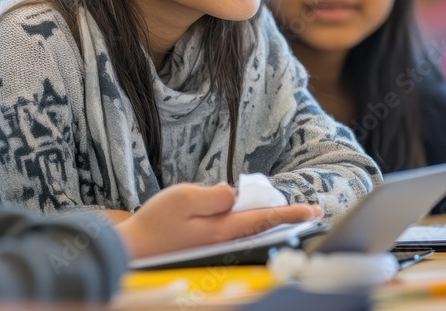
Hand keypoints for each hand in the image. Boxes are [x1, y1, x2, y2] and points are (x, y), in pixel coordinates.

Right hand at [114, 183, 321, 258]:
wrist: (133, 250)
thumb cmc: (154, 224)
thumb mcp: (183, 197)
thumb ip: (213, 195)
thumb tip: (233, 194)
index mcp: (221, 229)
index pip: (263, 218)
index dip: (289, 214)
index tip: (312, 211)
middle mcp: (222, 242)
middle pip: (258, 226)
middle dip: (281, 218)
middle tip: (304, 211)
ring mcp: (214, 247)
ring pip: (245, 230)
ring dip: (262, 221)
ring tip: (277, 211)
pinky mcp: (205, 249)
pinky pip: (230, 233)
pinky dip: (241, 223)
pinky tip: (236, 215)